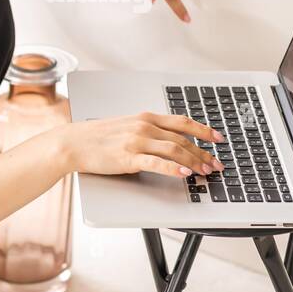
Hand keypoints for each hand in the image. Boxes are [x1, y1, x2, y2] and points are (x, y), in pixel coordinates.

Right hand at [61, 112, 223, 178]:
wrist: (73, 142)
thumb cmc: (98, 137)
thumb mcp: (127, 127)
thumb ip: (148, 131)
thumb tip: (168, 142)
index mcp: (146, 117)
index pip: (182, 122)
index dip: (204, 130)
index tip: (219, 138)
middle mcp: (144, 126)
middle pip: (183, 140)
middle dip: (204, 153)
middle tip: (216, 164)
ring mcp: (137, 141)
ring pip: (175, 150)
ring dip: (194, 162)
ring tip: (206, 172)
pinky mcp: (128, 157)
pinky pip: (156, 163)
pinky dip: (173, 168)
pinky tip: (184, 174)